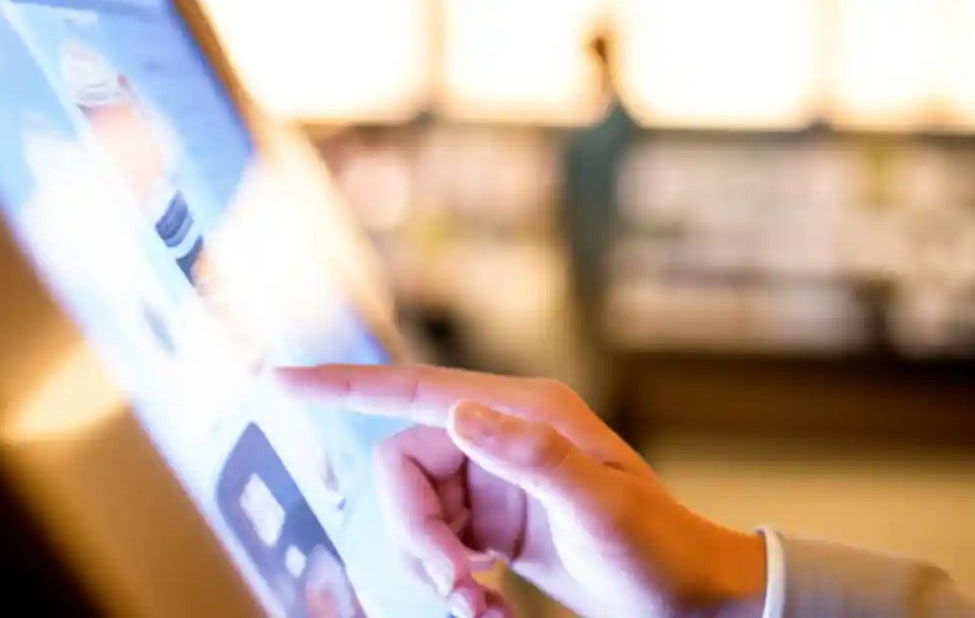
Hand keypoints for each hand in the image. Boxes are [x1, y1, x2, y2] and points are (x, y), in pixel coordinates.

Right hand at [277, 365, 766, 617]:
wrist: (692, 598)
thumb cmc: (658, 550)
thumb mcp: (601, 507)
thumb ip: (531, 457)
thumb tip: (457, 414)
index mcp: (525, 414)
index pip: (417, 388)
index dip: (346, 384)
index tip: (281, 380)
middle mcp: (502, 437)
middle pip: (405, 468)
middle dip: (414, 534)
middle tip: (456, 588)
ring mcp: (497, 478)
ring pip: (418, 512)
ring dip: (435, 567)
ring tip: (483, 609)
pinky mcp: (497, 519)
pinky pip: (441, 541)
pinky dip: (449, 578)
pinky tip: (489, 606)